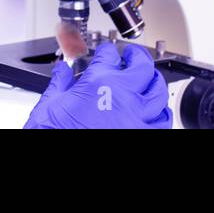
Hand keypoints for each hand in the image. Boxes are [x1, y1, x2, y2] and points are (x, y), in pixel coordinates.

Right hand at [23, 42, 172, 128]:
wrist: (59, 161)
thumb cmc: (53, 132)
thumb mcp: (50, 104)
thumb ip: (60, 82)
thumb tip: (63, 70)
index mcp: (100, 83)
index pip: (109, 55)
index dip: (107, 51)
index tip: (106, 53)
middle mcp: (124, 97)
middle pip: (142, 66)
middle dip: (137, 57)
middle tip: (132, 56)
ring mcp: (137, 118)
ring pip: (158, 92)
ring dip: (153, 83)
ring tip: (148, 80)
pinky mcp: (142, 134)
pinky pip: (162, 121)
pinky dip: (160, 113)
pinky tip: (155, 111)